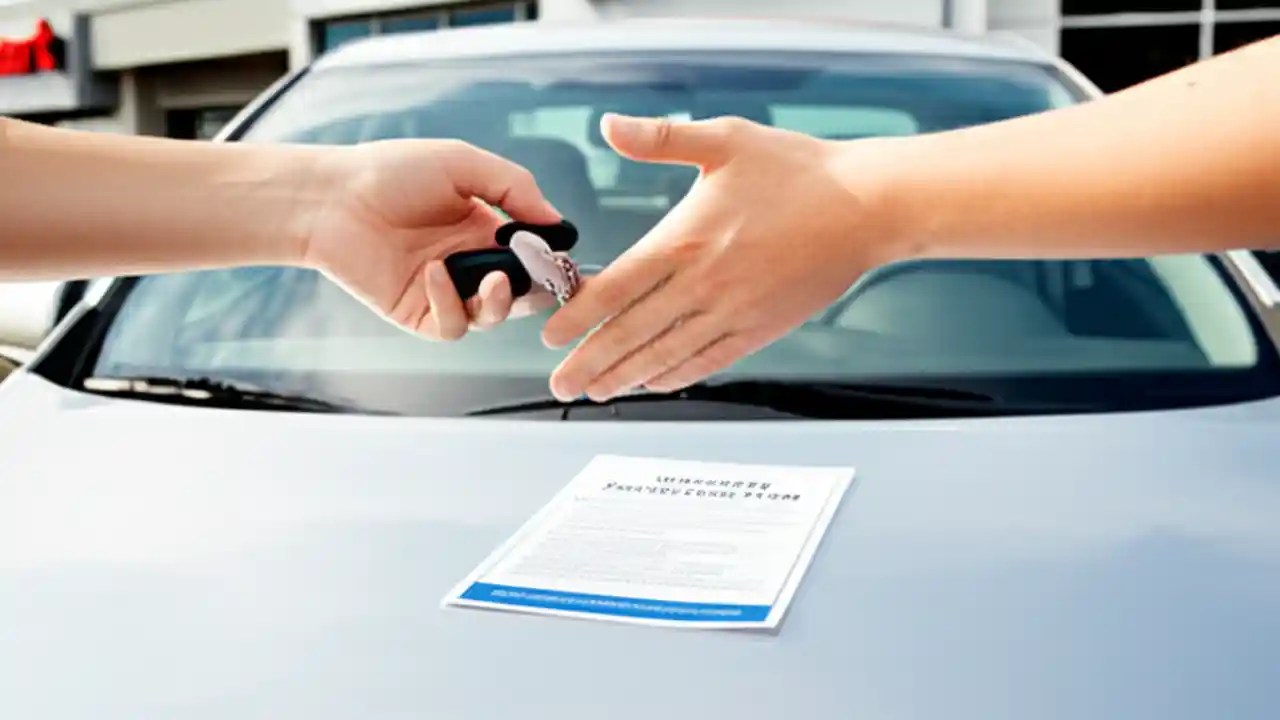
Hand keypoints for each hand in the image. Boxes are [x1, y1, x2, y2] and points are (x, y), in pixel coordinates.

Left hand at [302, 139, 560, 339]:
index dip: (553, 263)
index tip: (565, 261)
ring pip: (492, 317)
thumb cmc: (390, 171)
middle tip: (539, 277)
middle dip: (537, 290)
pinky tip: (434, 273)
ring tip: (494, 279)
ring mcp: (445, 291)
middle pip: (522, 294)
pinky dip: (451, 303)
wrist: (329, 196)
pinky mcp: (417, 313)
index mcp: (484, 228)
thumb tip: (558, 222)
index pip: (533, 256)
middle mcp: (469, 262)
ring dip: (501, 303)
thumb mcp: (463, 164)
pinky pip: (451, 325)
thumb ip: (515, 188)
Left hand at [541, 114, 905, 400]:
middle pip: (632, 334)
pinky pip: (708, 361)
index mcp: (686, 239)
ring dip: (625, 378)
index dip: (579, 317)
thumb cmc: (799, 170)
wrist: (866, 207)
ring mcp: (732, 312)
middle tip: (560, 384)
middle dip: (590, 363)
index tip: (551, 336)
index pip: (617, 288)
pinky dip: (675, 376)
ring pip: (666, 356)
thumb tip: (610, 126)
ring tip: (595, 391)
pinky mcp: (760, 329)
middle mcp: (704, 284)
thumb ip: (661, 138)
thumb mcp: (726, 140)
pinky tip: (653, 383)